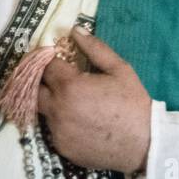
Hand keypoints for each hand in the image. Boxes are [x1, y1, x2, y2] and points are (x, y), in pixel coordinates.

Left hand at [36, 26, 151, 173]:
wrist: (145, 145)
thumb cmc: (133, 104)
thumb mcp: (119, 69)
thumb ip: (94, 47)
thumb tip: (74, 30)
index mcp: (70, 86)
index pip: (44, 65)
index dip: (48, 59)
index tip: (56, 57)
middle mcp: (57, 109)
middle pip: (33, 88)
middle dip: (42, 80)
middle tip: (57, 78)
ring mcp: (57, 131)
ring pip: (42, 110)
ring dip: (51, 101)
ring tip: (72, 100)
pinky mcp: (62, 148)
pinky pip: (52, 129)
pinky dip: (60, 122)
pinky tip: (79, 120)